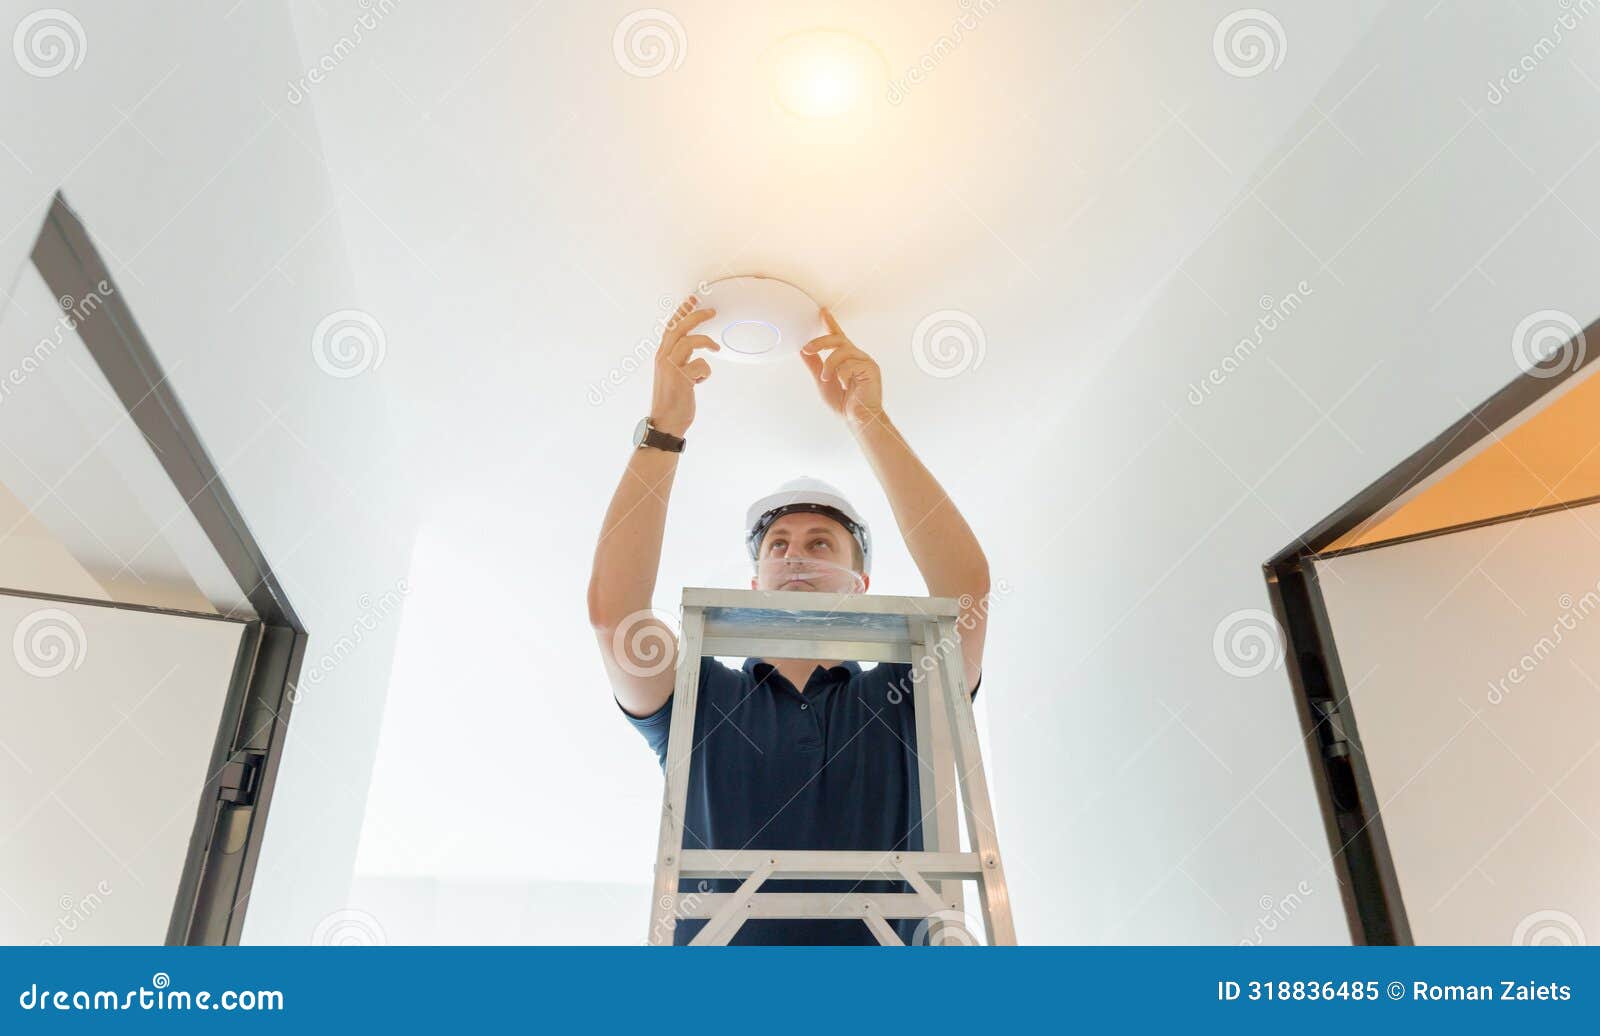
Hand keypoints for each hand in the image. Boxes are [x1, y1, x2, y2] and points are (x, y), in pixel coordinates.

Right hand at [650, 295, 718, 435]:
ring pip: (689, 341)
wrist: (665, 423)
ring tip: (716, 348)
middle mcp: (663, 358)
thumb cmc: (672, 401)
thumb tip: (695, 347)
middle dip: (695, 315)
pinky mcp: (680, 378)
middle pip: (679, 327)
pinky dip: (705, 372)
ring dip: (706, 342)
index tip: (693, 299)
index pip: (670, 327)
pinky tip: (700, 382)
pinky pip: (701, 365)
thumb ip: (681, 359)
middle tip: (712, 310)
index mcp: (661, 355)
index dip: (682, 311)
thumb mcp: (674, 375)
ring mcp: (670, 367)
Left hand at [800, 308, 883, 425]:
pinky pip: (850, 364)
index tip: (822, 311)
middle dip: (820, 342)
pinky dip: (842, 375)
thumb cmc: (845, 403)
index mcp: (847, 359)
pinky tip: (845, 385)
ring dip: (829, 365)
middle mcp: (857, 357)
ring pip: (842, 351)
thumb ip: (814, 366)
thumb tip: (803, 351)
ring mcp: (865, 362)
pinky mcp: (871, 369)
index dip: (830, 323)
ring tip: (827, 378)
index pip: (838, 337)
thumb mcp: (822, 382)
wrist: (858, 419)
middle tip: (806, 349)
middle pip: (838, 339)